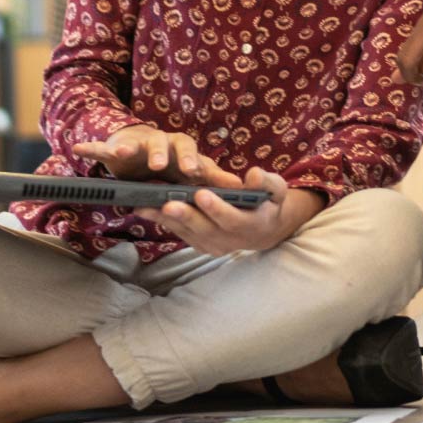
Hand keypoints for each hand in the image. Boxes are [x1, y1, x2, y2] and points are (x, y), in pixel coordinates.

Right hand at [71, 125, 244, 185]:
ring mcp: (136, 144)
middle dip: (161, 153)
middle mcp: (159, 144)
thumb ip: (212, 179)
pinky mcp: (114, 148)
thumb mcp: (190, 173)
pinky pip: (102, 147)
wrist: (142, 153)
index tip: (195, 172)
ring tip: (123, 152)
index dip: (191, 160)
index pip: (189, 151)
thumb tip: (241, 187)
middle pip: (162, 143)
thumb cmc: (172, 165)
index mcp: (180, 150)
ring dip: (128, 145)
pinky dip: (92, 148)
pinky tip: (79, 148)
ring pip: (134, 142)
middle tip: (160, 165)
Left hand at [157, 169, 317, 255]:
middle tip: (168, 204)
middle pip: (206, 230)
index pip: (233, 220)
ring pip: (188, 233)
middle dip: (186, 217)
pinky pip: (181, 234)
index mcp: (252, 225)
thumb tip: (253, 175)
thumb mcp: (277, 190)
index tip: (202, 193)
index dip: (217, 209)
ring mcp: (215, 246)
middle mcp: (232, 241)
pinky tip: (147, 209)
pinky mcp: (201, 245)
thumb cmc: (269, 203)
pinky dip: (164, 222)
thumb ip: (267, 183)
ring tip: (145, 206)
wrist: (264, 229)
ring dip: (166, 220)